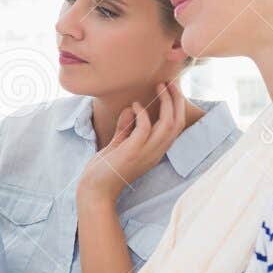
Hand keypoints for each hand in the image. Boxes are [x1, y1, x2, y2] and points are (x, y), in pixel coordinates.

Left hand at [78, 81, 187, 203]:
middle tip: (169, 82)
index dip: (177, 106)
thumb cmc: (105, 169)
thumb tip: (129, 110)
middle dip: (176, 100)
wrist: (94, 190)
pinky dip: (142, 113)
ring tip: (158, 87)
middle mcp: (155, 152)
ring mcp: (146, 153)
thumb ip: (126, 129)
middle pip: (177, 123)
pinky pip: (145, 128)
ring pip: (168, 124)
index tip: (171, 88)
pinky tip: (133, 106)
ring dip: (165, 103)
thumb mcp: (118, 145)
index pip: (176, 126)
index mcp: (155, 150)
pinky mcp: (133, 152)